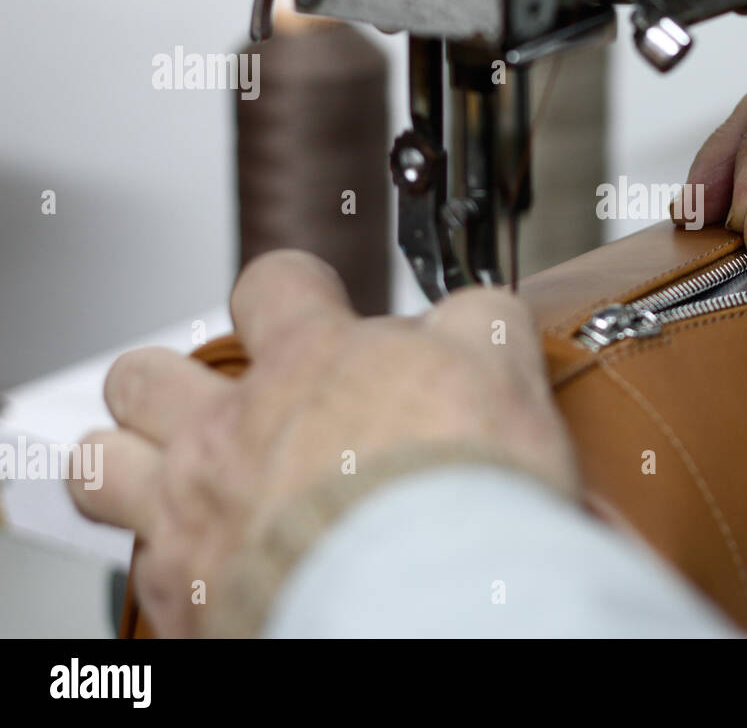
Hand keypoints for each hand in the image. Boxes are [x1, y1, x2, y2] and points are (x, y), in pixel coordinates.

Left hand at [70, 250, 575, 636]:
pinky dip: (165, 562)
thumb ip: (475, 322)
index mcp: (312, 363)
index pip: (275, 284)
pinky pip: (137, 567)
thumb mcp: (500, 367)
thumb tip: (468, 312)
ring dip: (129, 464)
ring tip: (170, 481)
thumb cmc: (460, 491)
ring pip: (105, 464)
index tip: (309, 303)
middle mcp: (234, 429)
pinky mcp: (184, 598)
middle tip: (215, 404)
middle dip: (170, 381)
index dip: (292, 288)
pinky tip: (206, 568)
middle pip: (148, 375)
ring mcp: (194, 513)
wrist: (423, 604)